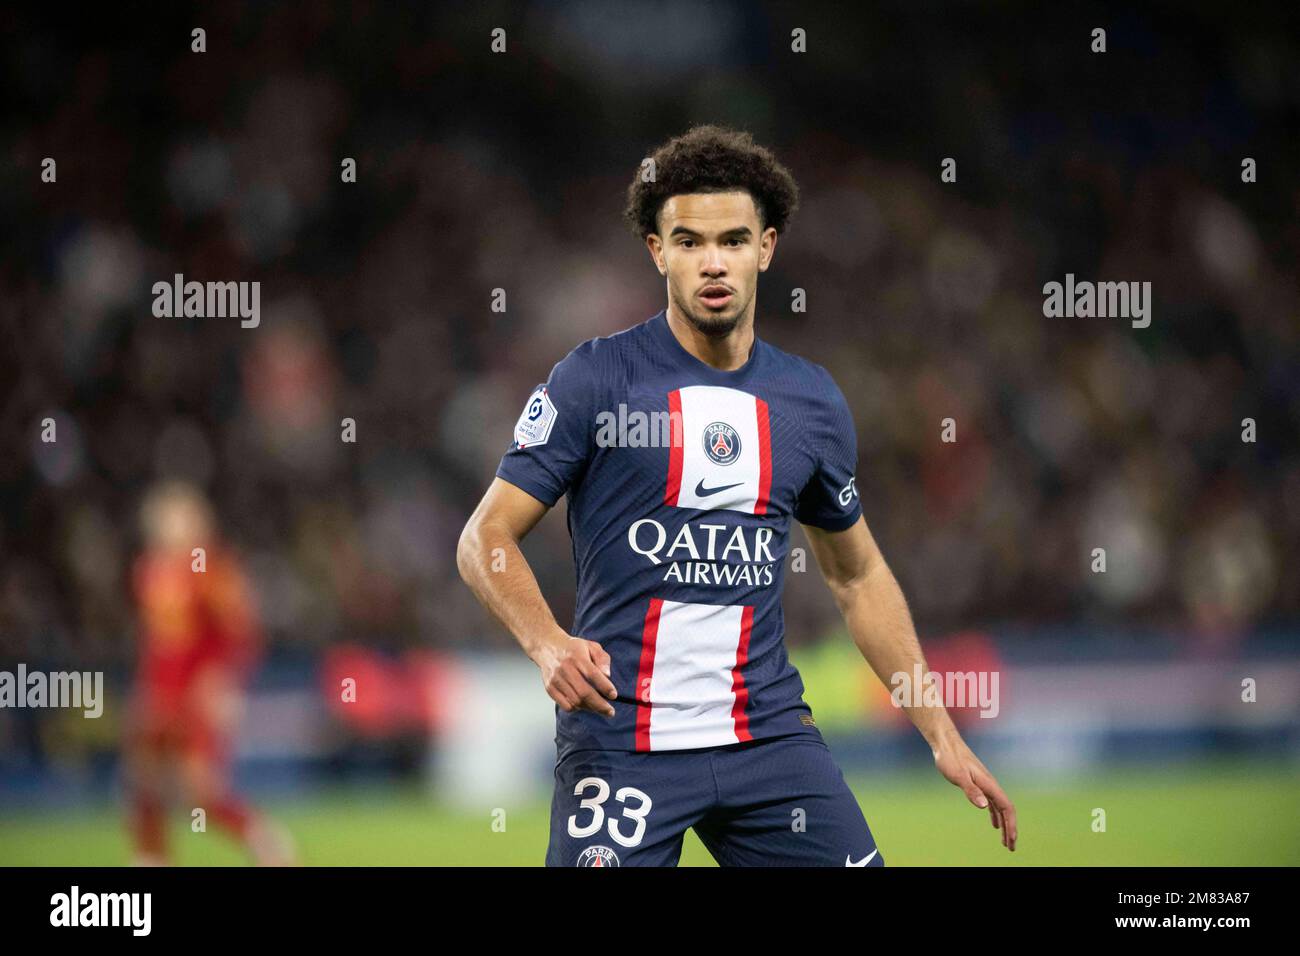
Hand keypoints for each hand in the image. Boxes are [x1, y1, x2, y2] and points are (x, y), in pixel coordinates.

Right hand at [532, 631, 617, 716]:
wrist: (547, 647)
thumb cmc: (573, 648)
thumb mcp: (592, 646)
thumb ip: (603, 659)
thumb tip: (607, 675)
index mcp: (577, 656)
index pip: (593, 674)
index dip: (605, 687)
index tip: (614, 695)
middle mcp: (565, 668)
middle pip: (584, 692)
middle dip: (600, 705)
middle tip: (610, 711)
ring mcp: (556, 680)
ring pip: (575, 701)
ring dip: (590, 708)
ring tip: (598, 707)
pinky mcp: (550, 688)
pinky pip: (565, 705)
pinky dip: (577, 708)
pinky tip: (583, 704)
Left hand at [931, 730, 1016, 851]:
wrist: (945, 743)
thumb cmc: (950, 758)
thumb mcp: (958, 776)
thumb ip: (971, 791)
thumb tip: (984, 807)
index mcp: (989, 784)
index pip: (1006, 807)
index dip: (1011, 824)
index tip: (1012, 840)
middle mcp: (990, 784)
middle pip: (1006, 810)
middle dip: (1010, 829)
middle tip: (1011, 848)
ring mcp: (985, 784)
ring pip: (999, 808)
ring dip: (1004, 824)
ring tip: (1005, 841)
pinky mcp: (978, 783)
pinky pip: (992, 803)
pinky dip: (995, 815)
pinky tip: (995, 824)